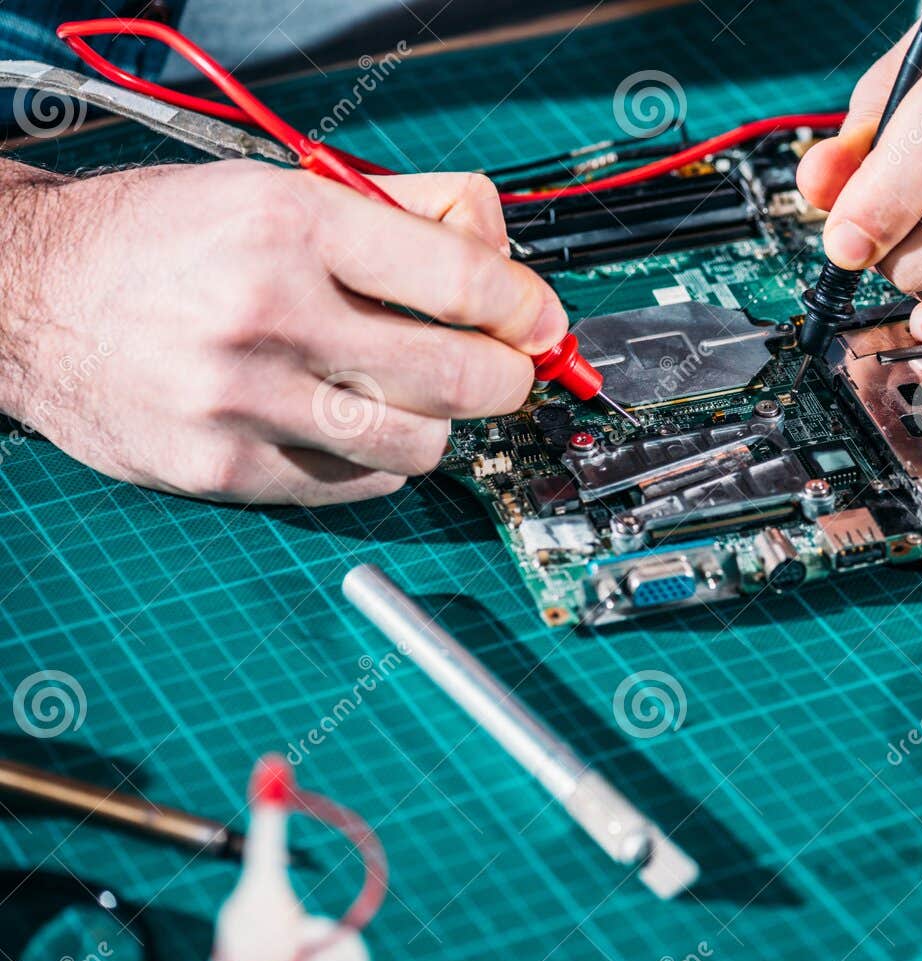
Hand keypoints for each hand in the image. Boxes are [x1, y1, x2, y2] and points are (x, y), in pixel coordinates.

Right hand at [0, 161, 563, 504]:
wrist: (27, 296)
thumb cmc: (163, 238)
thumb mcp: (274, 186)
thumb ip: (401, 208)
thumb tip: (501, 248)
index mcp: (290, 227)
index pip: (464, 282)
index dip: (529, 308)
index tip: (542, 322)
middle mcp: (269, 316)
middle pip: (461, 378)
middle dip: (507, 377)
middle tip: (504, 368)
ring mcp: (245, 404)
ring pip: (420, 444)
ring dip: (440, 423)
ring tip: (414, 393)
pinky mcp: (226, 470)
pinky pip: (359, 486)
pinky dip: (379, 460)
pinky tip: (354, 423)